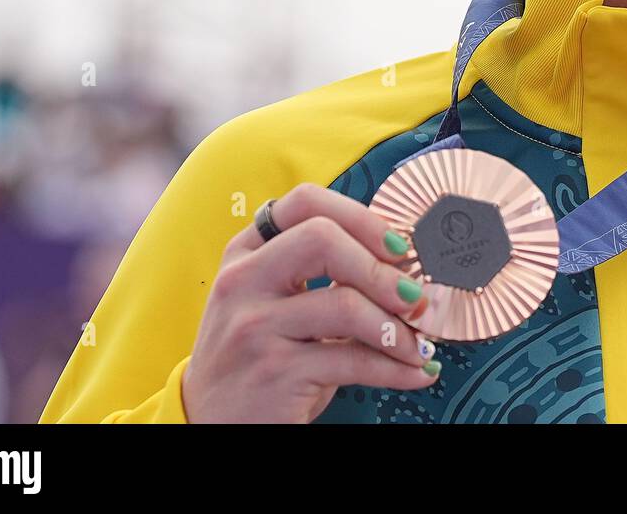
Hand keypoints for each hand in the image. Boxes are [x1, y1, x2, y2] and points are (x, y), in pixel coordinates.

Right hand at [181, 183, 438, 422]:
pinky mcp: (274, 372)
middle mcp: (243, 281)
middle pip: (323, 238)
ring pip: (344, 303)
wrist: (210, 424)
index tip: (397, 245)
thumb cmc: (258, 359)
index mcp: (246, 253)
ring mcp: (254, 326)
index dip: (361, 217)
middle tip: (413, 297)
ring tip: (417, 345)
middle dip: (381, 267)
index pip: (305, 202)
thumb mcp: (275, 305)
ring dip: (396, 326)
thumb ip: (321, 275)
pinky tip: (415, 372)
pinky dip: (396, 367)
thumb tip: (403, 266)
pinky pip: (353, 359)